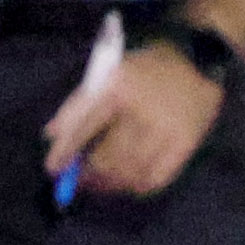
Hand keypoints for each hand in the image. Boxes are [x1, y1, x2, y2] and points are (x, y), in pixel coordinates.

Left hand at [41, 45, 225, 197]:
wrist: (195, 58)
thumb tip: (50, 135)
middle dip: (88, 174)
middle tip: (79, 181)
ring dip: (110, 184)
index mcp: (118, 86)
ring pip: (131, 170)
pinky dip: (139, 186)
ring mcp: (167, 126)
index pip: (84, 125)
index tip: (53, 169)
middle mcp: (143, 107)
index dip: (65, 151)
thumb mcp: (107, 74)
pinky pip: (158, 176)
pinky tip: (129, 185)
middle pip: (108, 155)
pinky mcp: (187, 141)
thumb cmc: (142, 70)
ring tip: (100, 184)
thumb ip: (78, 104)